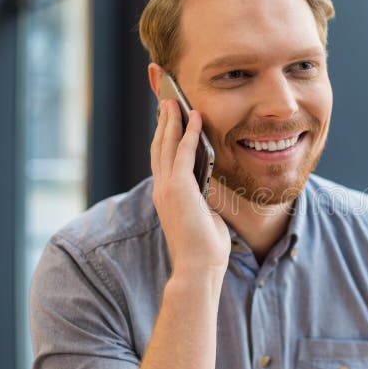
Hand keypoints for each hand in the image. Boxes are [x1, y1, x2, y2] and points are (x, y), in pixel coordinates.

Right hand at [150, 99, 229, 286]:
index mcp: (167, 196)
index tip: (168, 120)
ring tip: (176, 102)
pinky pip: (183, 153)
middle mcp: (162, 189)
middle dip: (164, 122)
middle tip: (167, 101)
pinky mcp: (178, 189)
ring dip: (172, 121)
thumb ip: (202, 197)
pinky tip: (195, 119)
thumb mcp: (204, 215)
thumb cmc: (205, 248)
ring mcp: (167, 189)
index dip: (164, 138)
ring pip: (166, 145)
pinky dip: (189, 134)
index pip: (162, 160)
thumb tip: (208, 184)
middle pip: (159, 147)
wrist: (199, 267)